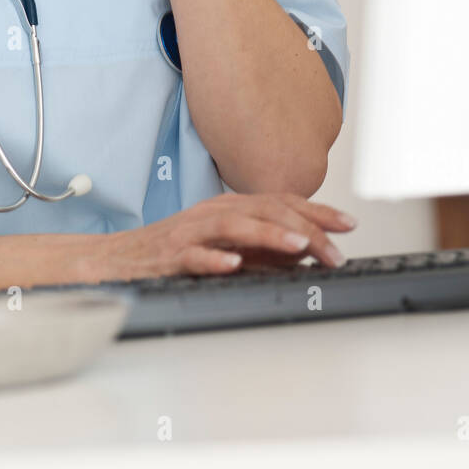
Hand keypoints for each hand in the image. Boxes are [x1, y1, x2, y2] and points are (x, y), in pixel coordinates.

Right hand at [89, 194, 356, 281]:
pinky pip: (195, 255)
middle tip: (334, 251)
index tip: (349, 224)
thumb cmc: (174, 253)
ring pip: (236, 226)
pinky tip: (235, 265)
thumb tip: (307, 256)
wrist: (119, 259)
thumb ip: (265, 251)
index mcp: (231, 207)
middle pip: (265, 210)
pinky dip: (216, 259)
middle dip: (305, 229)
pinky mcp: (171, 254)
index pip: (281, 202)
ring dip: (270, 236)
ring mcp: (192, 231)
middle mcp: (214, 212)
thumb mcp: (228, 248)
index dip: (318, 211)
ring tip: (300, 248)